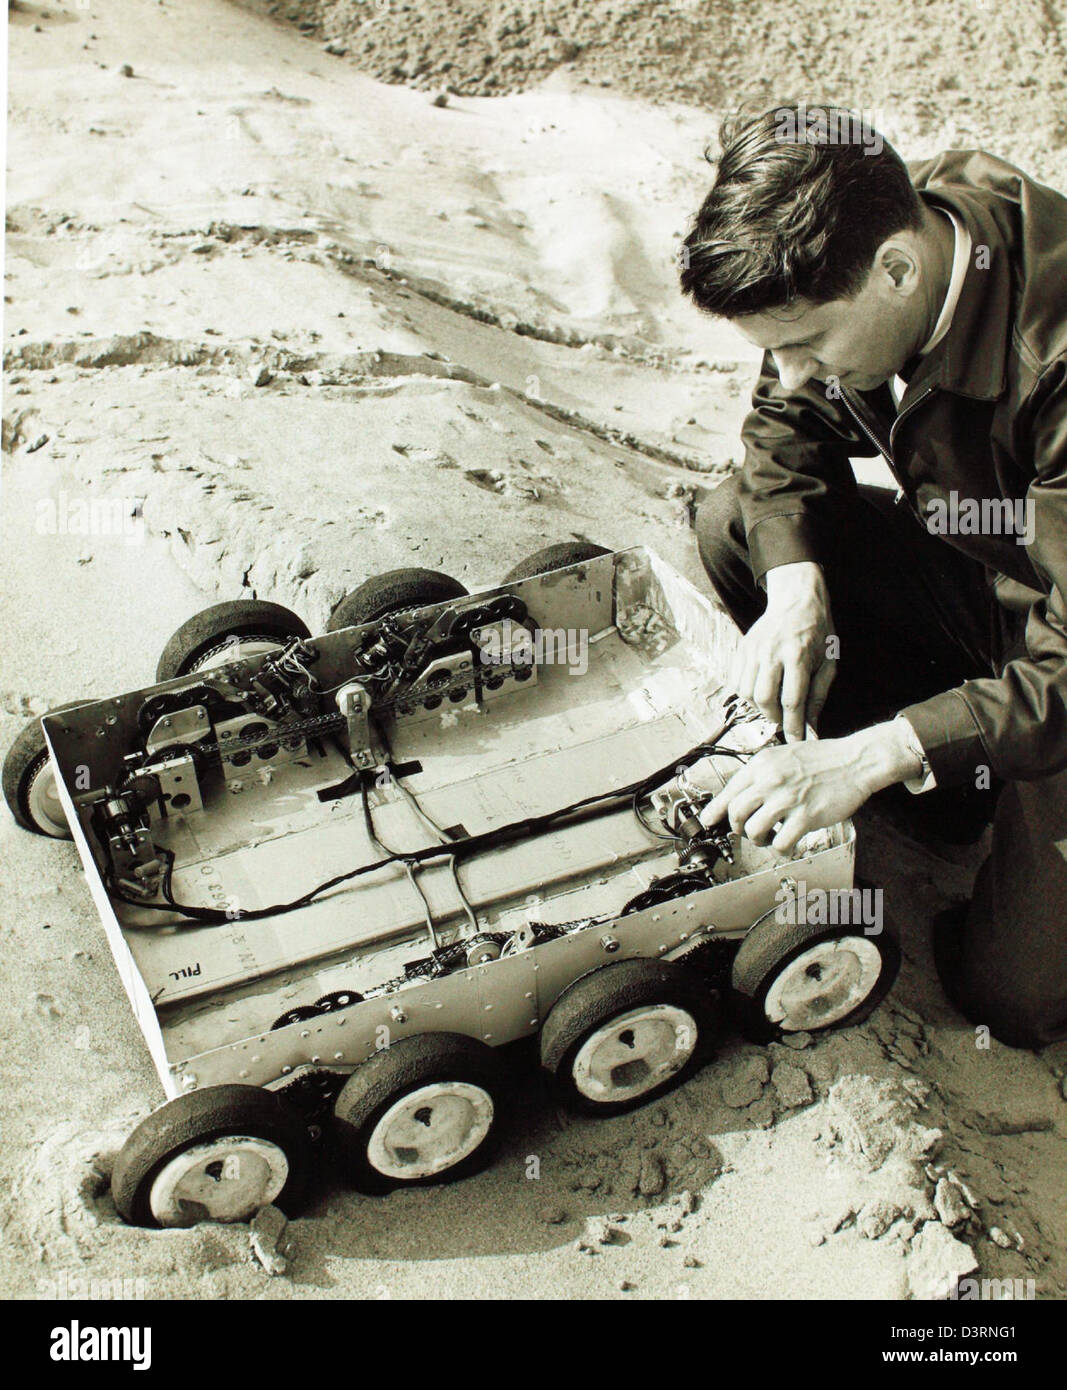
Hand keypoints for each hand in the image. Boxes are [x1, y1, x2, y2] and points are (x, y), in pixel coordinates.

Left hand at [698, 722, 922, 854]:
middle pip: (735, 813)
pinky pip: (781, 843)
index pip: (729, 791)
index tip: (708, 821)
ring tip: (770, 836)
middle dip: (738, 827)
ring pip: (753, 830)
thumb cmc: (823, 759)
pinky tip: (787, 842)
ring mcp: (787, 799)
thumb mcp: (784, 756)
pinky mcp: (805, 817)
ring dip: (758, 839)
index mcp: (762, 764)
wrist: (855, 761)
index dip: (715, 810)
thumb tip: (743, 794)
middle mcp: (770, 780)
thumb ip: (763, 773)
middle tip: (747, 831)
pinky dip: (781, 848)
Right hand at [733, 561, 835, 740]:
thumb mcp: (828, 662)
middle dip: (774, 717)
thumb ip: (818, 696)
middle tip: (784, 719)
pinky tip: (760, 691)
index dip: (794, 726)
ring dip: (759, 706)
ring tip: (772, 704)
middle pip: (764, 699)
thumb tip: (811, 727)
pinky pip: (736, 681)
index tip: (796, 740)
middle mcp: (772, 652)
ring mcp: (753, 649)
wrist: (797, 599)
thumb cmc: (818, 632)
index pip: (793, 700)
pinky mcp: (742, 649)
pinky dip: (746, 694)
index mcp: (799, 655)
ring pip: (746, 692)